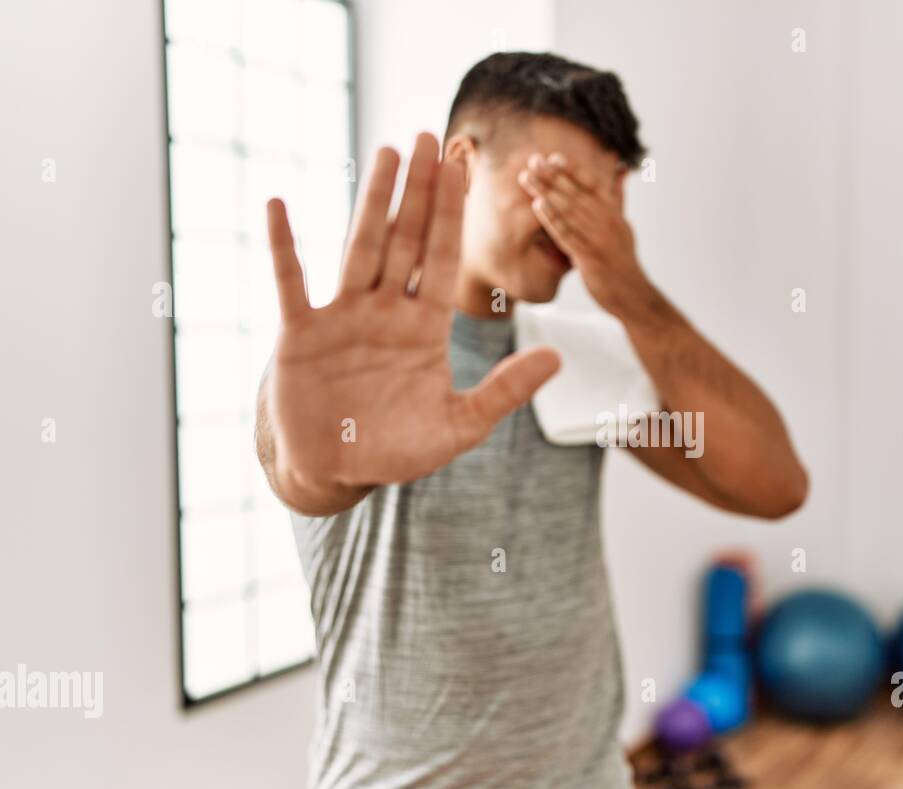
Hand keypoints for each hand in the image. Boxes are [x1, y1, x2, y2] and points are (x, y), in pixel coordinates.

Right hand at [266, 133, 560, 493]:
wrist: (337, 470)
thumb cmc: (396, 450)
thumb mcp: (459, 426)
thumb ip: (505, 391)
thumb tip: (558, 357)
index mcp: (423, 329)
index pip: (442, 259)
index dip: (451, 214)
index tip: (462, 168)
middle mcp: (385, 312)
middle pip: (405, 240)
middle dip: (419, 191)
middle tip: (430, 137)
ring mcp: (341, 319)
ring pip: (359, 248)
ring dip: (371, 202)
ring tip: (384, 153)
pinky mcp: (300, 335)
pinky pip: (291, 283)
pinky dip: (284, 247)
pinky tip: (278, 206)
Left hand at [518, 153, 653, 314]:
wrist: (633, 295)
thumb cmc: (623, 261)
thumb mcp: (624, 226)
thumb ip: (618, 198)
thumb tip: (621, 172)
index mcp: (614, 213)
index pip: (591, 185)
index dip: (572, 170)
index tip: (552, 157)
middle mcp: (607, 222)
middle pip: (575, 193)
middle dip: (552, 176)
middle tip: (532, 161)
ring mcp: (598, 239)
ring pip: (568, 210)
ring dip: (545, 192)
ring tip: (526, 178)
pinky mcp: (590, 257)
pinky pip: (567, 234)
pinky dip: (551, 218)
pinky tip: (537, 205)